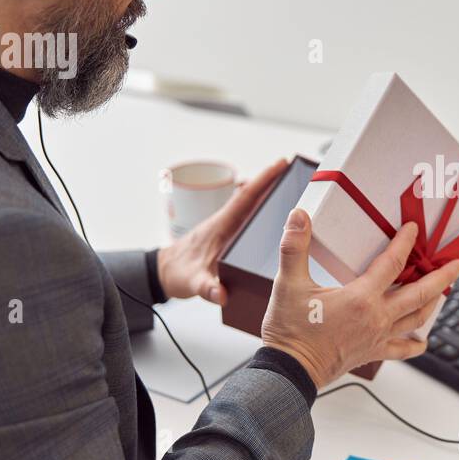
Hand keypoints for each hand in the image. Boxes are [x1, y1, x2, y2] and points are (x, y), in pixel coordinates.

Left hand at [156, 158, 288, 303]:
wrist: (164, 273)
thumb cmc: (178, 273)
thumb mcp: (193, 283)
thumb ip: (207, 288)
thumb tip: (222, 294)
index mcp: (220, 226)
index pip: (244, 198)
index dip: (263, 180)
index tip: (280, 165)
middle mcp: (224, 221)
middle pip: (251, 195)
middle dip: (271, 180)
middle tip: (293, 168)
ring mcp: (225, 226)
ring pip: (249, 204)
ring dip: (267, 192)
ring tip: (290, 184)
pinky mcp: (226, 233)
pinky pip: (246, 215)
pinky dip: (260, 206)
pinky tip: (273, 210)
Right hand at [260, 208, 458, 386]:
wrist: (290, 372)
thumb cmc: (291, 331)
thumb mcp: (288, 284)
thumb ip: (294, 247)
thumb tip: (298, 216)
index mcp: (361, 297)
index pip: (392, 263)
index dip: (405, 243)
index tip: (414, 230)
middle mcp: (377, 317)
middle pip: (420, 293)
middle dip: (442, 277)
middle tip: (458, 265)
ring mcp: (378, 337)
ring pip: (417, 319)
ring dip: (434, 303)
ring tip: (444, 292)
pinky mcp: (372, 352)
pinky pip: (401, 349)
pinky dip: (415, 345)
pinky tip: (423, 341)